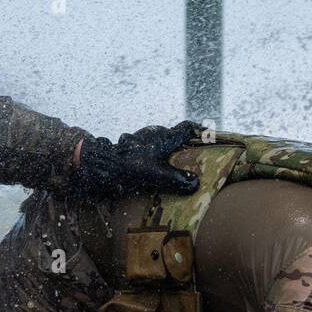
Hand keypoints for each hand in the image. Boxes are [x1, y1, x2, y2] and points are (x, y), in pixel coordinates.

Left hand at [72, 121, 201, 196]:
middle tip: (189, 153)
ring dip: (163, 147)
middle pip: (172, 134)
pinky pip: (143, 145)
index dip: (199, 129)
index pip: (187, 128)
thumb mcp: (160, 176)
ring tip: (167, 160)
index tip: (207, 132)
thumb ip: (179, 180)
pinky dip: (148, 152)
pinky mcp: (129, 143)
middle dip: (181, 142)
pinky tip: (146, 162)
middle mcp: (154, 133)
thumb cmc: (134, 167)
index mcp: (165, 137)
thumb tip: (196, 183)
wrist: (104, 163)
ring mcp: (140, 136)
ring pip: (157, 138)